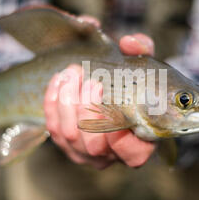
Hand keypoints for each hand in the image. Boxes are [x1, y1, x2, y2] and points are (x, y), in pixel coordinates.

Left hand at [44, 16, 155, 168]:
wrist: (114, 93)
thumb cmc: (135, 86)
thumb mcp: (146, 66)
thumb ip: (143, 52)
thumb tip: (129, 43)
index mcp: (138, 147)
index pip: (131, 153)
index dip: (120, 136)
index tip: (114, 106)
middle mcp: (111, 157)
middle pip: (93, 143)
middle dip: (87, 108)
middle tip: (91, 80)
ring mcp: (85, 154)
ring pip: (69, 134)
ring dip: (68, 100)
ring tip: (73, 72)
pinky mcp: (65, 146)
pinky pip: (53, 127)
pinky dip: (53, 101)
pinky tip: (59, 80)